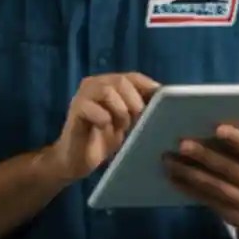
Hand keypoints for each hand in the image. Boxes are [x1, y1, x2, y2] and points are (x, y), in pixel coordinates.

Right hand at [44, 73, 159, 182]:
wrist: (76, 161)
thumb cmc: (104, 140)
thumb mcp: (127, 123)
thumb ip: (139, 109)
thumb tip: (163, 102)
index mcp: (108, 84)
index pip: (133, 77)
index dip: (149, 87)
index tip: (162, 102)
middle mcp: (94, 85)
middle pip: (121, 81)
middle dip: (135, 102)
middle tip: (139, 120)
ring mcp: (82, 96)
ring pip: (106, 91)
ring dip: (120, 110)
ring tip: (122, 126)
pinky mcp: (75, 111)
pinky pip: (91, 108)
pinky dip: (104, 119)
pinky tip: (106, 130)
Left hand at [163, 118, 238, 231]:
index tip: (219, 129)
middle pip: (234, 172)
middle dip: (207, 157)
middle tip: (182, 144)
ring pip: (217, 189)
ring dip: (191, 174)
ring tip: (169, 159)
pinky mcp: (235, 218)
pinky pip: (209, 202)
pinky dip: (190, 189)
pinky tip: (173, 177)